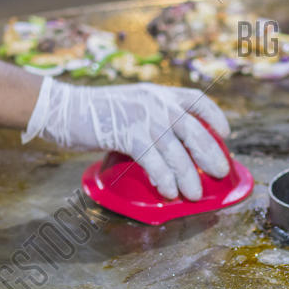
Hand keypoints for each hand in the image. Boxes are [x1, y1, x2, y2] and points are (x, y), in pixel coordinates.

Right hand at [23, 76, 230, 199]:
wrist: (63, 108)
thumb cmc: (97, 112)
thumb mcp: (132, 105)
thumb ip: (154, 119)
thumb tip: (175, 147)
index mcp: (159, 93)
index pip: (197, 100)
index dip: (215, 116)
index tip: (225, 133)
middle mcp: (157, 102)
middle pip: (194, 131)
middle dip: (210, 155)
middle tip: (220, 173)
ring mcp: (143, 117)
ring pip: (176, 152)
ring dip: (188, 176)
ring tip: (195, 194)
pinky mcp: (128, 134)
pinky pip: (153, 160)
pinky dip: (164, 178)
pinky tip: (169, 192)